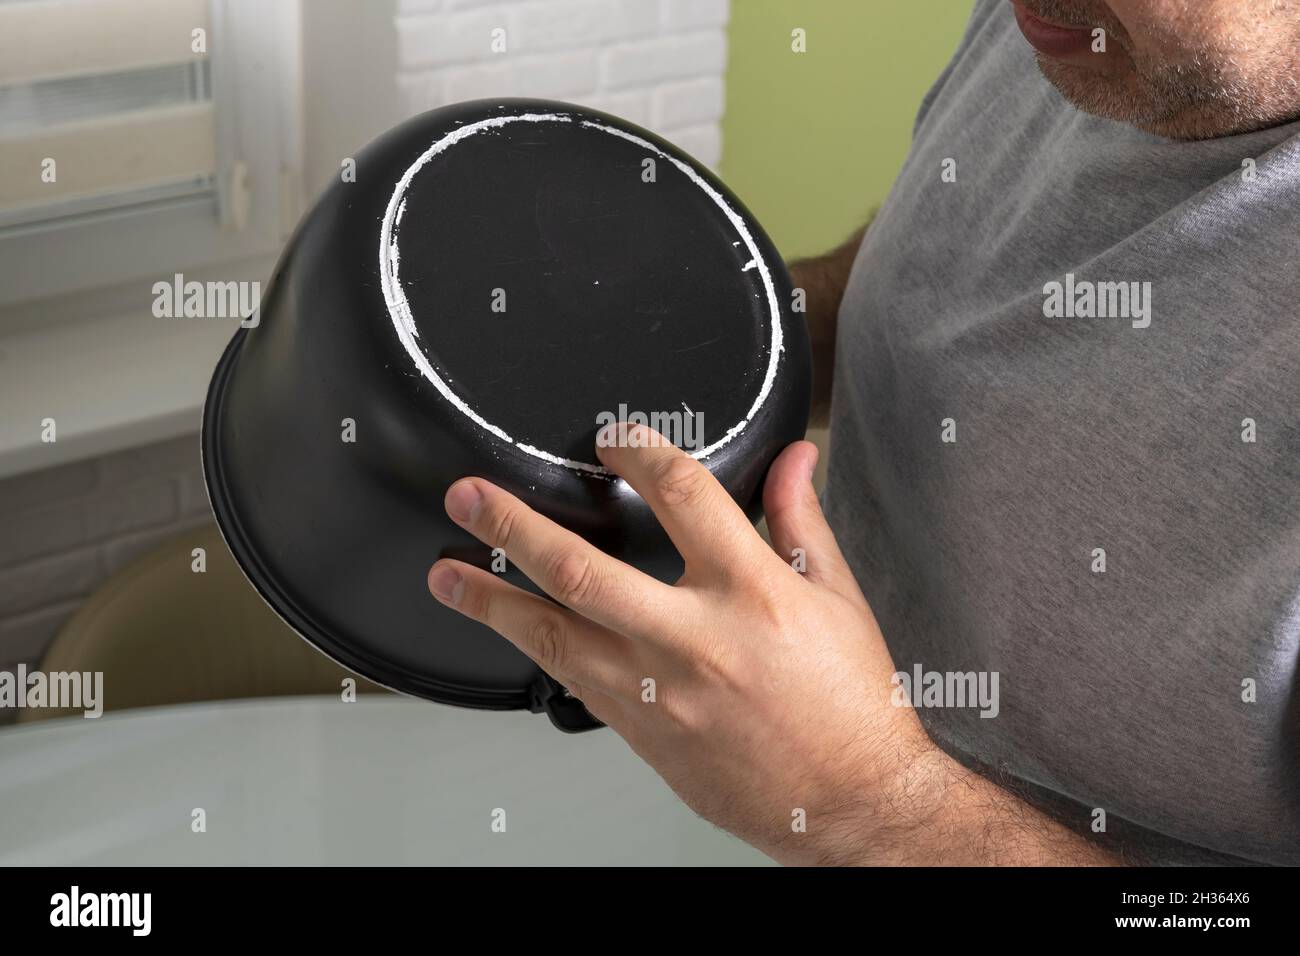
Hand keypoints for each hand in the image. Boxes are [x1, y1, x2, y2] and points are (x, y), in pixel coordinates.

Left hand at [426, 424, 1114, 864]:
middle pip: (582, 569)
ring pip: (553, 636)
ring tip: (446, 572)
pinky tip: (509, 630)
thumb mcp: (839, 599)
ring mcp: (658, 693)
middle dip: (513, 527)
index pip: (683, 495)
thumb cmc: (852, 707)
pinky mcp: (641, 733)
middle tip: (470, 498)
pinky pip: (572, 682)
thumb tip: (791, 461)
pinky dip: (535, 650)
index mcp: (753, 593)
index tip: (616, 438)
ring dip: (491, 600)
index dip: (641, 452)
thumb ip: (800, 521)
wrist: (851, 802)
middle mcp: (695, 641)